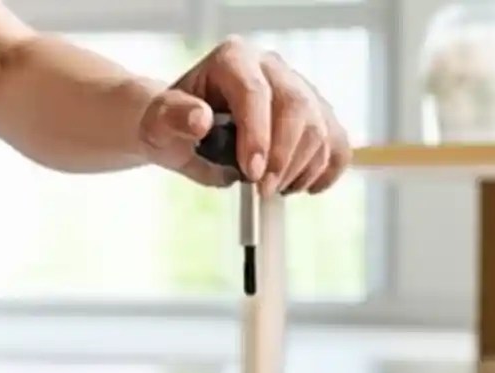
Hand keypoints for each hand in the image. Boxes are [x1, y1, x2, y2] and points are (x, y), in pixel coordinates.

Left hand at [138, 36, 351, 195]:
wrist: (181, 128)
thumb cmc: (169, 124)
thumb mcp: (157, 122)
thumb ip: (172, 117)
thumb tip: (200, 119)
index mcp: (234, 59)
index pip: (255, 92)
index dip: (258, 135)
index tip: (252, 173)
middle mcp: (272, 67)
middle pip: (297, 106)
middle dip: (283, 157)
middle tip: (263, 191)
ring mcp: (298, 89)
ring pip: (321, 126)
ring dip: (302, 169)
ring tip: (272, 191)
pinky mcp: (315, 115)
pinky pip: (337, 141)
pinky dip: (329, 170)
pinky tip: (305, 188)